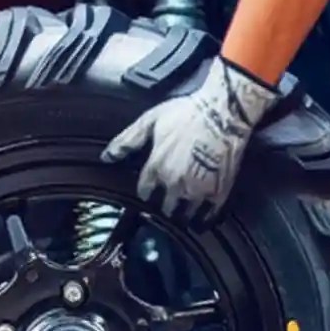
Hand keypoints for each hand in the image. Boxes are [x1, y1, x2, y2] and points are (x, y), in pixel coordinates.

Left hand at [102, 56, 279, 222]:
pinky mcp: (218, 193)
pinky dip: (203, 218)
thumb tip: (106, 157)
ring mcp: (197, 190)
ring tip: (184, 210)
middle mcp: (174, 184)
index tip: (150, 191)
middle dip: (165, 205)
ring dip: (183, 213)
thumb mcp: (151, 120)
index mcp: (156, 167)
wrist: (223, 112)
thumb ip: (127, 140)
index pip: (145, 192)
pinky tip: (202, 216)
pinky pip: (207, 215)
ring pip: (185, 214)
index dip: (147, 192)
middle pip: (165, 207)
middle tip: (169, 201)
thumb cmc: (187, 112)